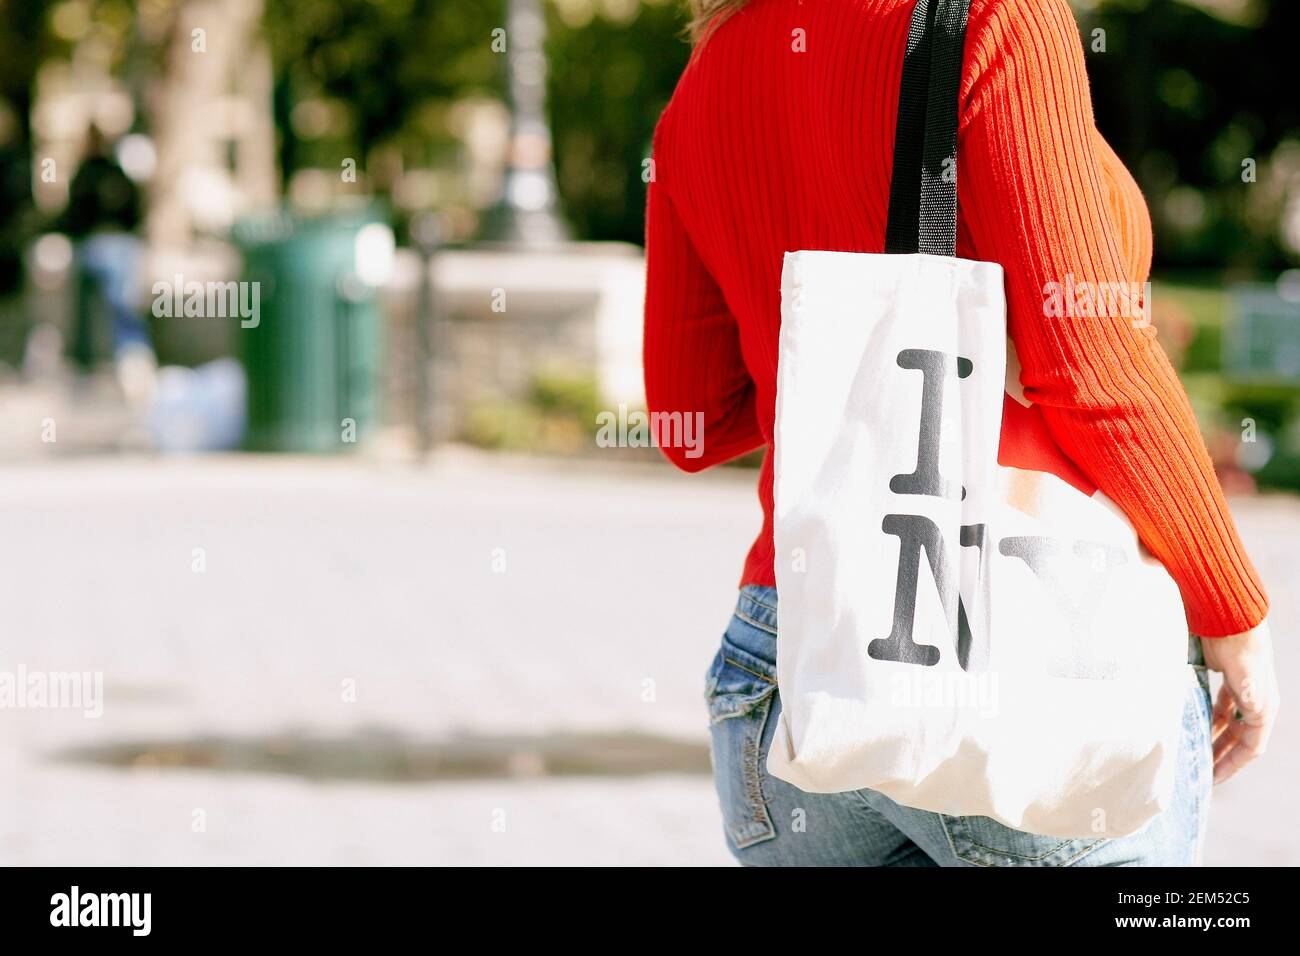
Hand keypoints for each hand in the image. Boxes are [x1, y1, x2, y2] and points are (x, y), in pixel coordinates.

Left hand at [1201, 618, 1279, 784]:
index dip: (1231, 765)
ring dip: (1215, 737)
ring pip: (1228, 723)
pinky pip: (1220, 707)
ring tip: (1195, 751)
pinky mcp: (1228, 679)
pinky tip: (1194, 724)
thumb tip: (1252, 709)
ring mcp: (1242, 691)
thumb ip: (1249, 695)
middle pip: (1239, 739)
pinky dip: (1209, 718)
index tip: (1212, 780)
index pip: (1250, 748)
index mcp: (1263, 708)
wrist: (1232, 618)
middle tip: (1200, 770)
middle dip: (1221, 755)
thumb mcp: (1246, 677)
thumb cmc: (1239, 648)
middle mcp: (1256, 703)